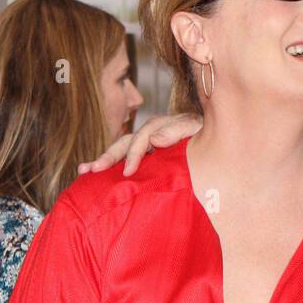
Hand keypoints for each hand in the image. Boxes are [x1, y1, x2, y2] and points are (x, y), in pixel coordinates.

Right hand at [77, 113, 202, 177]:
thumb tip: (155, 140)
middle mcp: (152, 134)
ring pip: (122, 150)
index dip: (134, 153)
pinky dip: (113, 167)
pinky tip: (94, 175)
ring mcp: (149, 146)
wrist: (218, 141)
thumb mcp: (199, 129)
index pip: (143, 137)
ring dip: (104, 160)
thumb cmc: (210, 136)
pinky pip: (128, 161)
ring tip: (84, 171)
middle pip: (126, 142)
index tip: (128, 171)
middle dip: (109, 156)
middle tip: (93, 170)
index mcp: (163, 126)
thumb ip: (179, 130)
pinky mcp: (150, 158)